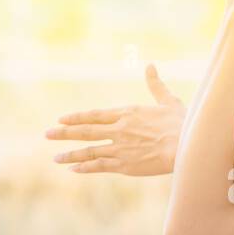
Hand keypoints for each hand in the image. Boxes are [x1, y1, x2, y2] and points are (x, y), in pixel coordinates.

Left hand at [46, 63, 185, 175]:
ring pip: (88, 151)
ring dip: (70, 154)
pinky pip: (100, 166)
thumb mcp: (168, 100)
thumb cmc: (181, 124)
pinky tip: (73, 169)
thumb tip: (150, 65)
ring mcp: (120, 148)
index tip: (61, 119)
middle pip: (85, 131)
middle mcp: (119, 129)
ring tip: (55, 158)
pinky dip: (85, 167)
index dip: (76, 117)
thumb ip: (156, 84)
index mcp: (127, 113)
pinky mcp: (125, 165)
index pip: (94, 115)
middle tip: (47, 134)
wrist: (186, 146)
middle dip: (64, 133)